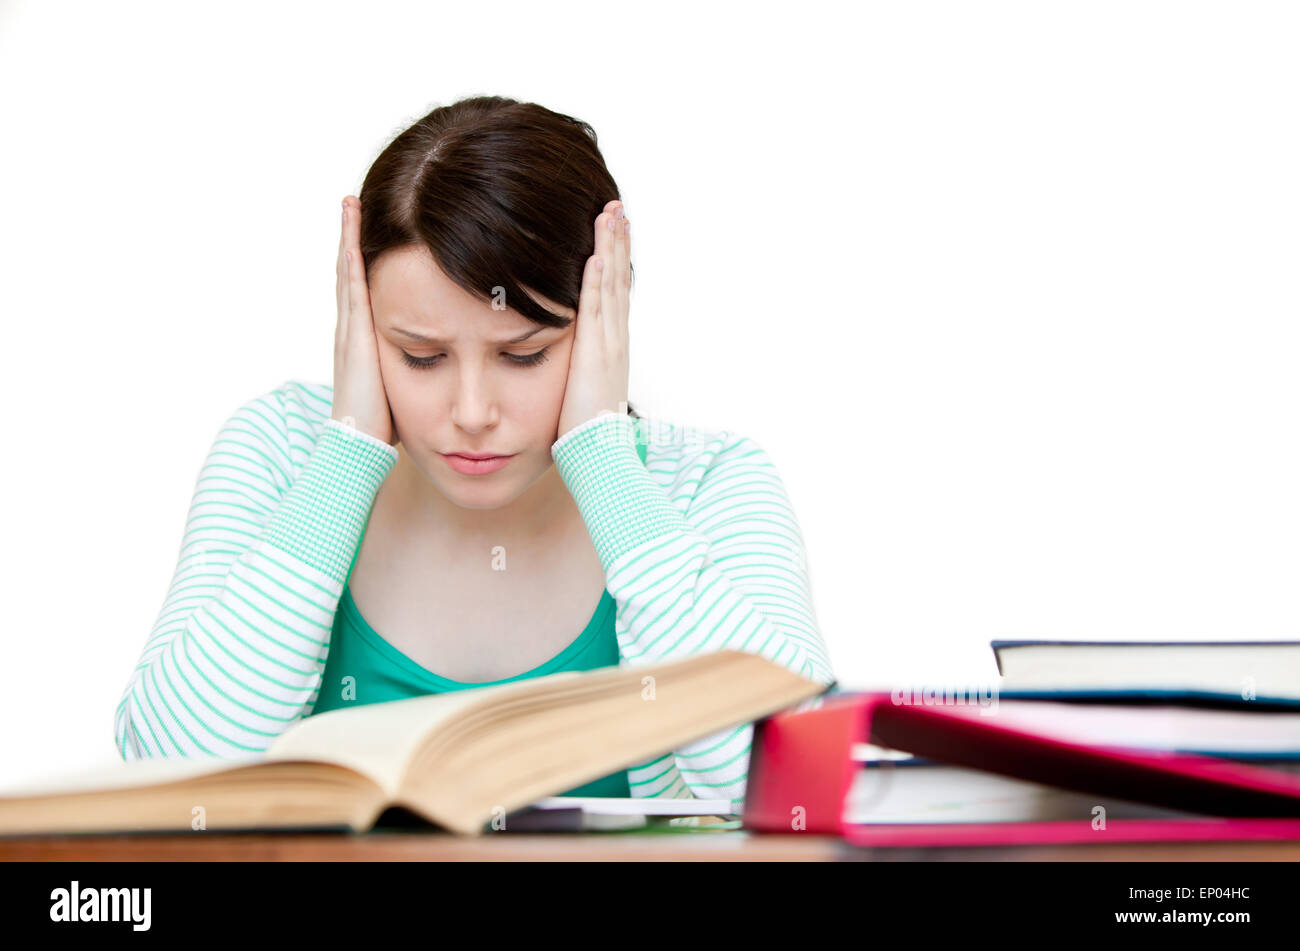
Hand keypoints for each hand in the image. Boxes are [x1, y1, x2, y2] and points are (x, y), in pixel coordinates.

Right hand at [332, 195, 396, 446]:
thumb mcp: (402, 388)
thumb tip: (441, 365)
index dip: (364, 261)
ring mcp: (349, 332)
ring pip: (348, 274)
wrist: (358, 445)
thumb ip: (416, 370)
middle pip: (351, 273)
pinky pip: (352, 290)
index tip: (369, 232)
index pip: (363, 291)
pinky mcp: (355, 338)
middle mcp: (351, 331)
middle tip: (353, 203)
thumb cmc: (383, 427)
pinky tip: (354, 237)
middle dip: (352, 238)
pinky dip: (351, 261)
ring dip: (349, 238)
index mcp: (363, 341)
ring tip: (350, 204)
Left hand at [556, 199, 631, 441]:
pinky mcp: (596, 352)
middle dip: (617, 243)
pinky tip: (596, 255)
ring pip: (610, 285)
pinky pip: (597, 308)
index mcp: (611, 347)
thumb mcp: (582, 392)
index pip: (614, 295)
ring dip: (610, 248)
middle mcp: (615, 339)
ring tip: (610, 214)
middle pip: (618, 280)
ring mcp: (609, 343)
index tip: (613, 232)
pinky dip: (598, 279)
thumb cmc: (586, 433)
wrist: (600, 454)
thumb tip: (570, 366)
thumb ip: (577, 372)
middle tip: (616, 208)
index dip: (614, 261)